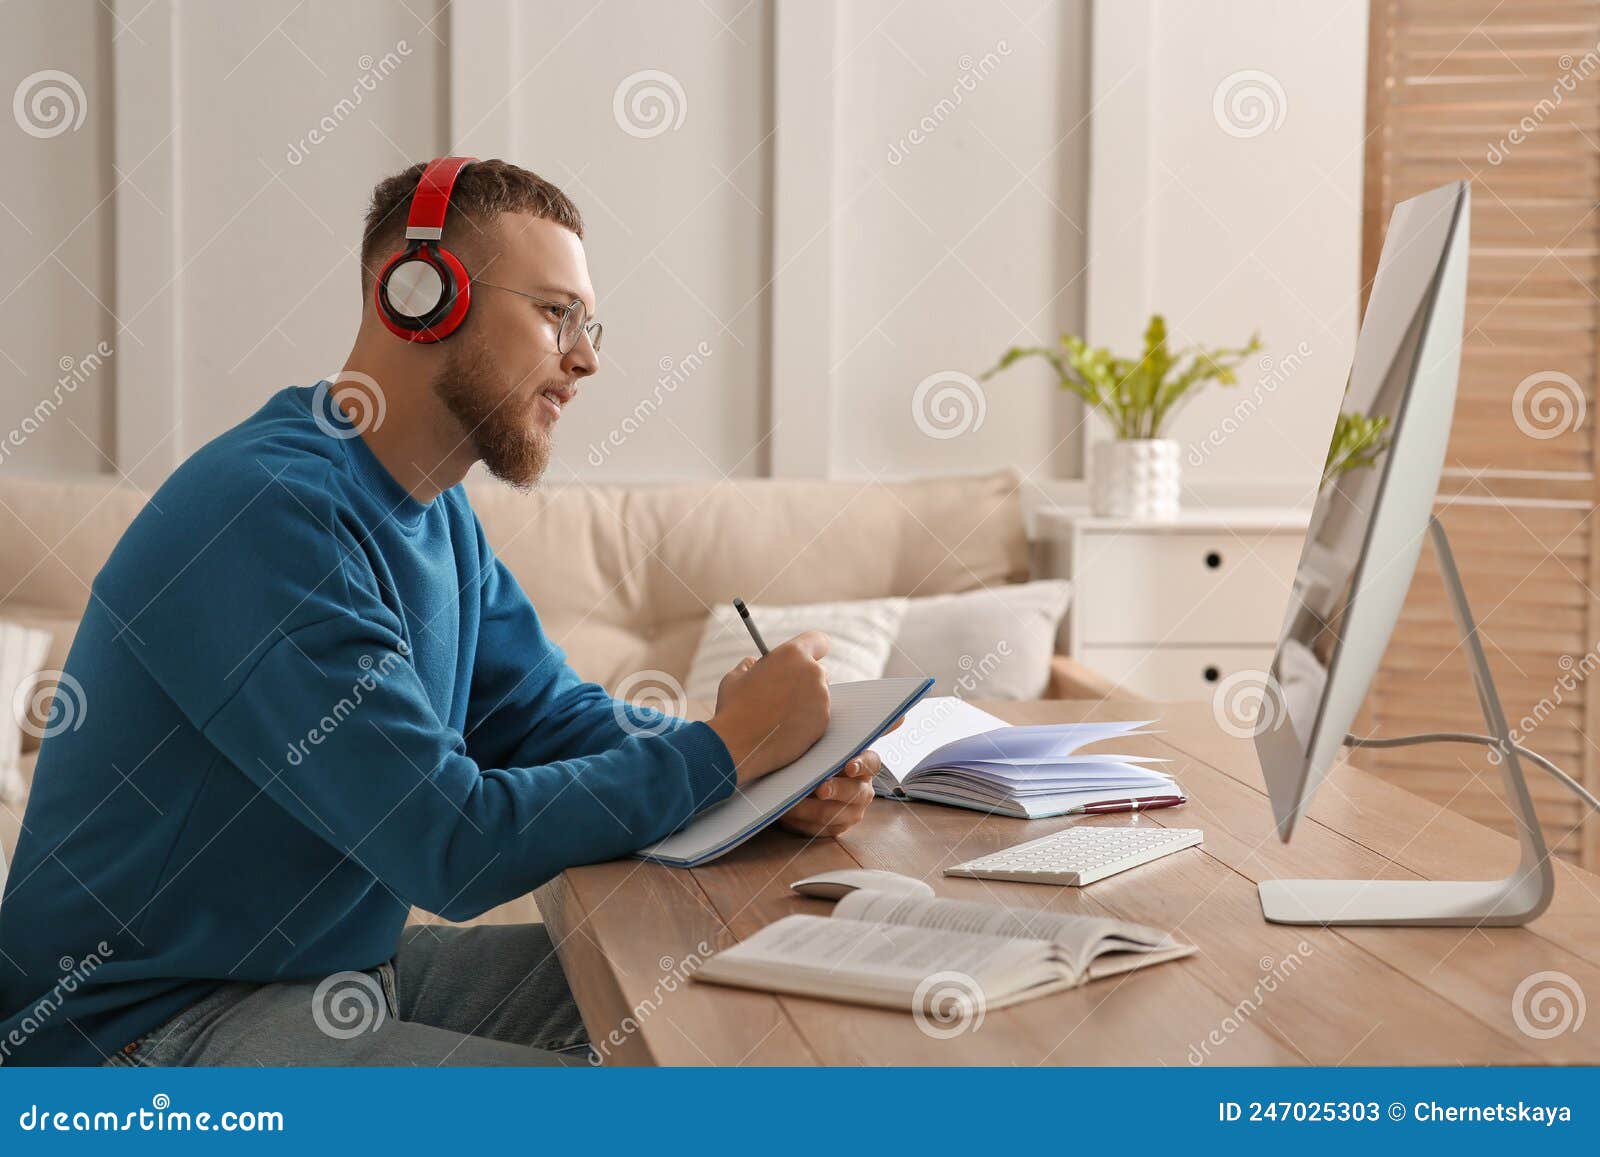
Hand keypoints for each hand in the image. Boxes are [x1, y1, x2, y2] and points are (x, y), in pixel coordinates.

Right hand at [707, 631, 830, 783]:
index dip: (811, 648)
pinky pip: (818, 715)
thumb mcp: (737, 676)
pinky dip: (806, 720)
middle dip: (803, 678)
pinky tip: (785, 727)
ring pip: (818, 695)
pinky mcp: (823, 722)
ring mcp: (821, 698)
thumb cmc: (734, 708)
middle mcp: (813, 672)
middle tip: (784, 690)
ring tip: (778, 714)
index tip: (805, 656)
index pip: (818, 640)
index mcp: (792, 654)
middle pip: (817, 670)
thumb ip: (753, 665)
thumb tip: (755, 664)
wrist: (738, 745)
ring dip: (804, 700)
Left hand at [777, 751, 877, 837]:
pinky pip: (819, 828)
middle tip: (820, 789)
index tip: (849, 767)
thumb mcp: (824, 749)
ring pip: (833, 814)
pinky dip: (801, 821)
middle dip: (835, 790)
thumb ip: (823, 744)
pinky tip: (787, 812)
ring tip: (792, 802)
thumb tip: (810, 729)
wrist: (810, 784)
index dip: (861, 765)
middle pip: (854, 792)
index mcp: (865, 766)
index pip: (871, 763)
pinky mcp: (836, 828)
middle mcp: (863, 790)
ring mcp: (852, 812)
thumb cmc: (819, 760)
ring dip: (810, 809)